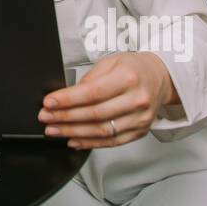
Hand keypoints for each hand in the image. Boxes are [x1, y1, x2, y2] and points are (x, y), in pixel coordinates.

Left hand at [38, 52, 177, 148]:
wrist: (160, 78)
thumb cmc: (133, 68)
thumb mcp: (110, 62)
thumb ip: (90, 78)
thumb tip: (68, 95)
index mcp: (128, 78)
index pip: (92, 93)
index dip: (67, 100)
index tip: (49, 102)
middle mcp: (136, 100)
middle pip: (95, 114)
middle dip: (65, 117)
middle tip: (46, 118)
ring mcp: (139, 118)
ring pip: (102, 131)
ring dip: (74, 133)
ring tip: (55, 130)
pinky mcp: (139, 131)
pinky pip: (112, 142)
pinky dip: (90, 143)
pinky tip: (74, 140)